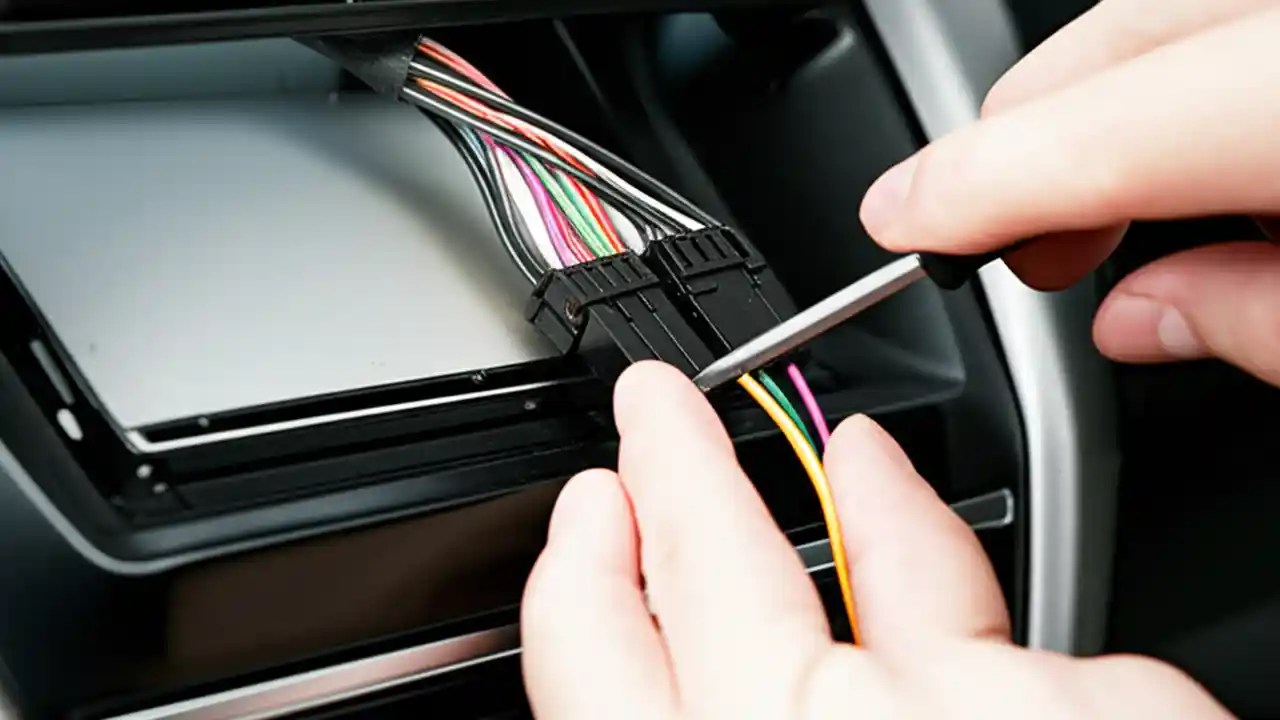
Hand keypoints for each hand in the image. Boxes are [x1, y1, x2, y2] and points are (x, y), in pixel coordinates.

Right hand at [520, 362, 1228, 718]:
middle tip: (652, 413)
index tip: (588, 516)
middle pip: (711, 579)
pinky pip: (1007, 635)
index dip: (582, 582)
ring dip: (832, 495)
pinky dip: (965, 586)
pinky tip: (942, 557)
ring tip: (821, 445)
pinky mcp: (1094, 700)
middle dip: (669, 477)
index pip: (599, 671)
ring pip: (863, 563)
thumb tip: (719, 706)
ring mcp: (956, 716)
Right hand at [859, 0, 1279, 384]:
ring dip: (1119, 112)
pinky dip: (1199, 80)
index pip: (1098, 136)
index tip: (898, 223)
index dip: (971, 184)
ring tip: (1139, 217)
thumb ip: (1257, 326)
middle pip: (1107, 45)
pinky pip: (1228, 16)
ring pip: (1159, 17)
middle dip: (1034, 143)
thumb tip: (1141, 318)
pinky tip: (1236, 160)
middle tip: (1038, 252)